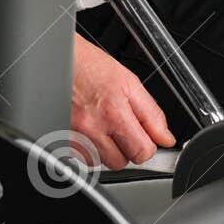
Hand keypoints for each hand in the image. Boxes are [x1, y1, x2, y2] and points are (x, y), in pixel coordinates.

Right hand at [71, 34, 176, 169]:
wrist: (57, 60)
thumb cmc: (89, 65)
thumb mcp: (129, 81)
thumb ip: (151, 114)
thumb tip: (165, 138)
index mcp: (115, 110)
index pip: (142, 150)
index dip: (148, 146)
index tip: (147, 140)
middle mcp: (93, 126)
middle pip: (121, 162)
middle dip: (127, 149)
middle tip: (124, 130)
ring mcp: (74, 135)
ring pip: (100, 163)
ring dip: (106, 150)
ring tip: (103, 126)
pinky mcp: (60, 140)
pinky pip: (81, 158)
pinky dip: (87, 148)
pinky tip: (88, 129)